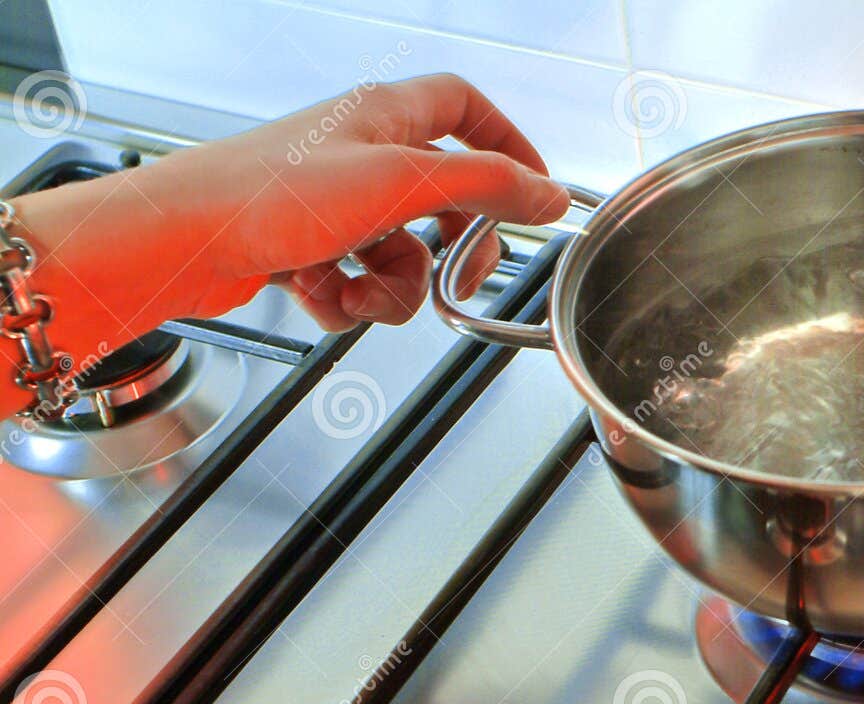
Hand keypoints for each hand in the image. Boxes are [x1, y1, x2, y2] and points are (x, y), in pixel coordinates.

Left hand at [6, 74, 567, 398]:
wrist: (181, 243)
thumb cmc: (267, 197)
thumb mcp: (399, 184)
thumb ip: (484, 186)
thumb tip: (548, 194)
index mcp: (384, 118)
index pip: (466, 109)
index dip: (508, 147)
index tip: (534, 193)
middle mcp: (359, 154)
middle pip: (442, 201)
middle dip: (452, 251)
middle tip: (458, 283)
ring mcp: (333, 203)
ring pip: (402, 256)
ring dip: (392, 290)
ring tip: (360, 293)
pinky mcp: (306, 247)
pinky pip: (358, 283)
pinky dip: (347, 300)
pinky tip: (320, 295)